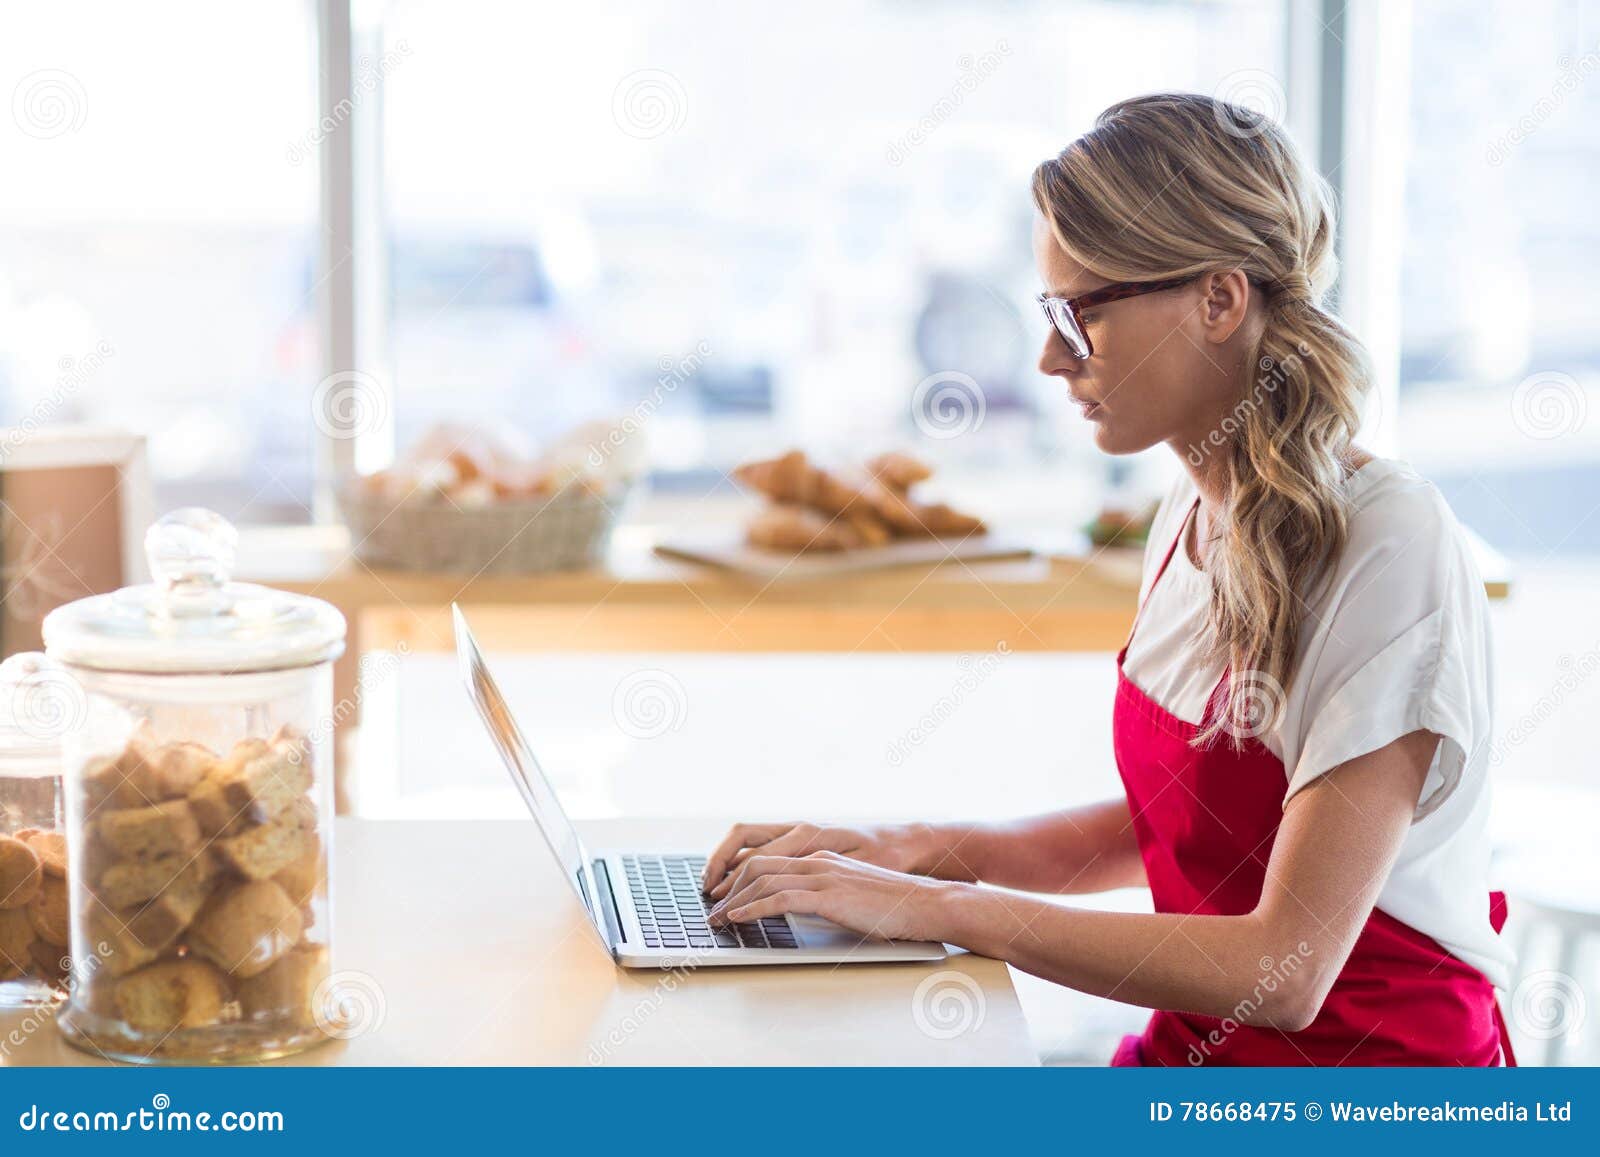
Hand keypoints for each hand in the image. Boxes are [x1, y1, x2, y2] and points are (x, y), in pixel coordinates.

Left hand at [701, 821, 932, 897]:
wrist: (925, 903)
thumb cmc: (893, 906)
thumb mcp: (850, 894)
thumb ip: (822, 895)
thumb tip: (795, 911)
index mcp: (821, 858)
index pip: (768, 858)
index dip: (739, 877)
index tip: (723, 896)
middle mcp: (818, 860)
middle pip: (757, 864)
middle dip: (728, 886)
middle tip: (712, 908)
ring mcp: (823, 875)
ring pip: (763, 879)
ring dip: (734, 900)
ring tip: (718, 919)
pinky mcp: (829, 896)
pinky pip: (780, 898)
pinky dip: (754, 908)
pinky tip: (739, 919)